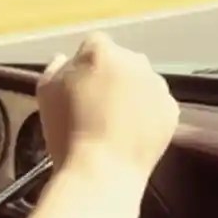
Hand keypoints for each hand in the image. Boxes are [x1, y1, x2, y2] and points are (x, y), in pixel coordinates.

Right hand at [36, 32, 178, 183]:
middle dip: (111, 77)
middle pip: (121, 61)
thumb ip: (55, 68)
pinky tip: (131, 134)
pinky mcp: (171, 109)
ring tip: (114, 124)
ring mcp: (157, 85)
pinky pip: (157, 105)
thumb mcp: (46, 93)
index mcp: (101, 51)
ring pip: (142, 82)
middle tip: (97, 106)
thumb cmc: (66, 132)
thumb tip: (64, 59)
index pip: (94, 45)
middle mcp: (134, 60)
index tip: (79, 87)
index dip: (85, 66)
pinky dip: (148, 114)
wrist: (102, 171)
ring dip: (131, 94)